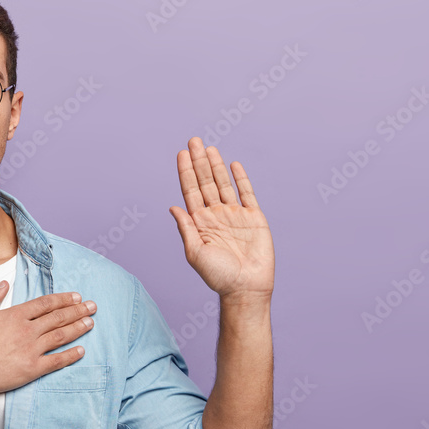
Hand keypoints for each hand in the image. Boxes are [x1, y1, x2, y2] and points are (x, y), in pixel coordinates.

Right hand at [0, 282, 96, 396]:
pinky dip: (70, 355)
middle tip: (92, 307)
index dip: (62, 299)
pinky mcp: (31, 369)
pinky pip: (56, 361)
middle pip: (57, 317)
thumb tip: (4, 284)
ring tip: (90, 323)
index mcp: (14, 315)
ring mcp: (31, 350)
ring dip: (78, 328)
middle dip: (77, 310)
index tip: (76, 297)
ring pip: (61, 336)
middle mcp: (27, 330)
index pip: (44, 304)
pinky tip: (81, 351)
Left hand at [168, 137, 274, 301]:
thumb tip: (173, 206)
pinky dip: (241, 179)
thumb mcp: (195, 253)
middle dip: (199, 162)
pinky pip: (247, 193)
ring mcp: (235, 215)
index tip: (181, 154)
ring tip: (209, 148)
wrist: (245, 288)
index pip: (190, 191)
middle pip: (206, 182)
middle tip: (193, 141)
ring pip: (224, 184)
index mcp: (200, 223)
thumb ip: (186, 228)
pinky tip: (233, 165)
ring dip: (216, 166)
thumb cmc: (218, 276)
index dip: (186, 173)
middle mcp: (216, 215)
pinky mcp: (255, 218)